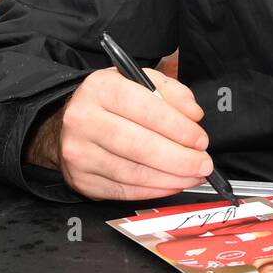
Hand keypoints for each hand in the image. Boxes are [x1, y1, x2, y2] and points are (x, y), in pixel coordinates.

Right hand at [40, 67, 213, 199]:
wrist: (69, 121)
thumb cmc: (112, 101)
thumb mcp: (140, 81)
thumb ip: (172, 92)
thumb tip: (193, 114)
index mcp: (100, 88)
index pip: (146, 108)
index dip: (179, 128)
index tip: (200, 139)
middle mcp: (83, 119)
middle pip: (140, 145)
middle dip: (180, 158)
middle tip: (203, 163)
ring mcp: (79, 152)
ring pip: (134, 172)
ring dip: (171, 178)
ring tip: (194, 175)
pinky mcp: (82, 179)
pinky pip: (124, 190)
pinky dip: (154, 190)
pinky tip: (172, 183)